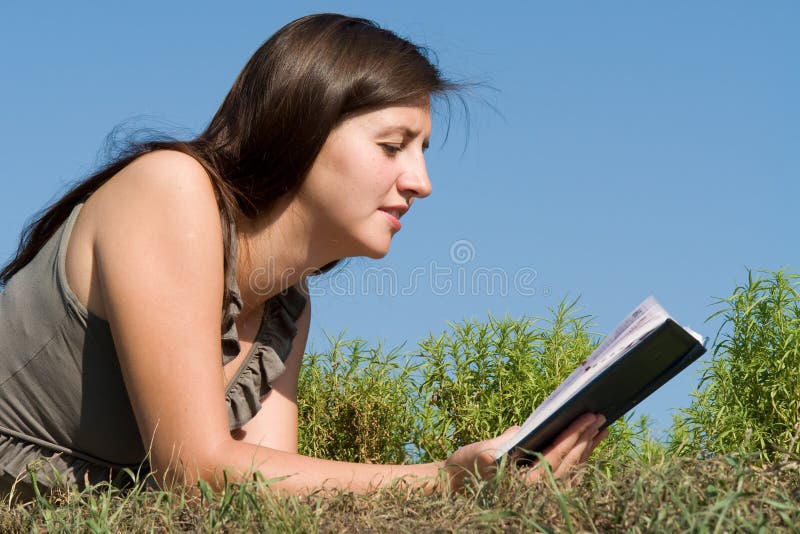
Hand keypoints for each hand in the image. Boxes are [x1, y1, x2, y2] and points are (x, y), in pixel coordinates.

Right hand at [442, 413, 607, 490]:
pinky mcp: (539, 486)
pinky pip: (565, 473)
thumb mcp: (478, 452)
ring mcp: (540, 491)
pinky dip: (578, 458)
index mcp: (523, 485)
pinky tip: (586, 444)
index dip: (573, 436)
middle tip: (599, 418)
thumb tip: (517, 432)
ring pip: (571, 470)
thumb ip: (496, 446)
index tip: (588, 418)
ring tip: (600, 429)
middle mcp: (536, 492)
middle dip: (585, 439)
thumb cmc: (465, 465)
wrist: (456, 483)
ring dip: (587, 449)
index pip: (555, 457)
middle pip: (569, 464)